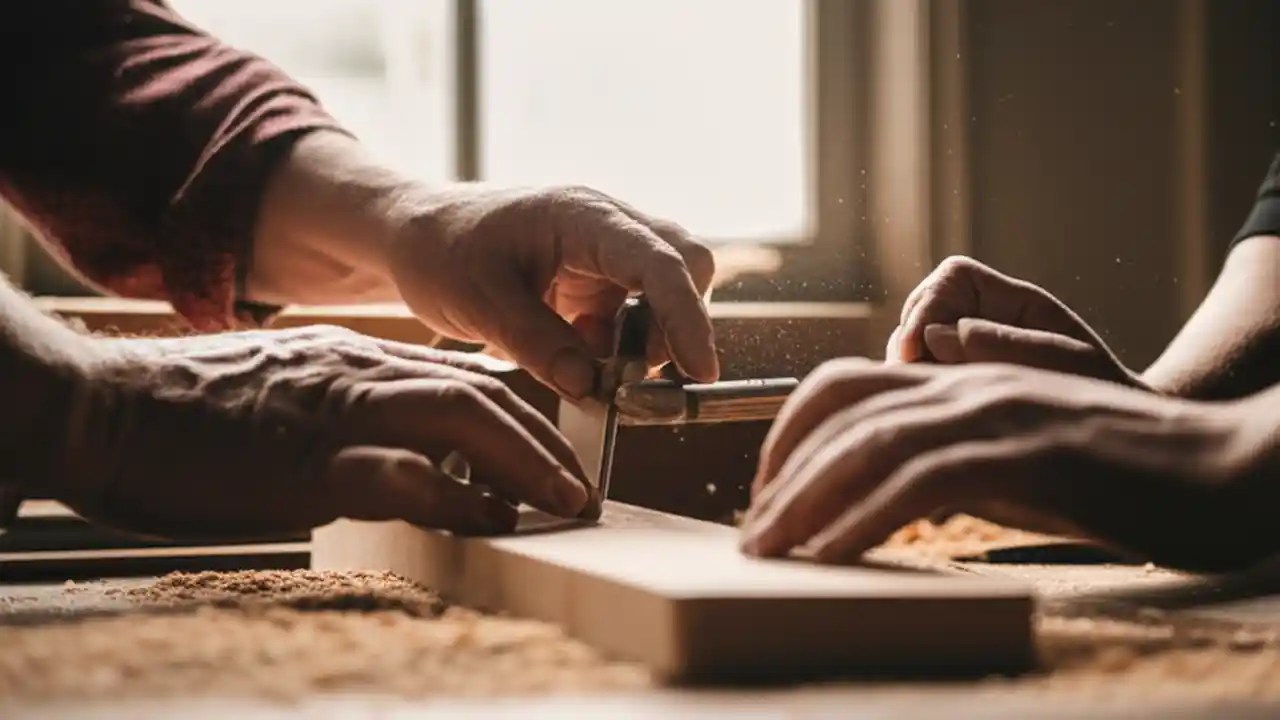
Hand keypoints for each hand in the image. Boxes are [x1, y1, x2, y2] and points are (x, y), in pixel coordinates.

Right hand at [43, 327, 594, 538]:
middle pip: (477, 396)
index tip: (550, 452)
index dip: (514, 415)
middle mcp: (357, 374)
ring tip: (563, 503)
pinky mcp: (308, 465)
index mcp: (352, 356)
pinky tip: (489, 521)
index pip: (456, 377)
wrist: (104, 407)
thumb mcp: (283, 385)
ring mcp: (336, 415)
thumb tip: (393, 441)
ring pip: (460, 421)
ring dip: (524, 463)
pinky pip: (405, 476)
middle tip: (577, 486)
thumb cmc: (188, 409)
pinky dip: (457, 497)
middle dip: (541, 441)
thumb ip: (341, 401)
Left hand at [386, 184, 718, 398]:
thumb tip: (593, 388)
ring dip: (649, 345)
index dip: (687, 317)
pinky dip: (623, 350)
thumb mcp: (480, 303)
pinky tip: (583, 363)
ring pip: (666, 296)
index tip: (700, 371)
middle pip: (684, 267)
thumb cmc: (441, 252)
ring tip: (601, 379)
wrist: (416, 236)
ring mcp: (608, 254)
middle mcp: (608, 226)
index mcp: (582, 215)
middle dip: (678, 329)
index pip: (659, 262)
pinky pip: (636, 317)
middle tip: (641, 382)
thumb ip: (538, 345)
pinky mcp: (600, 281)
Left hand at [744, 359, 1269, 570]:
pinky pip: (918, 485)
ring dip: (804, 500)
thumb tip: (886, 499)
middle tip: (750, 534)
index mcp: (960, 379)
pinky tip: (828, 557)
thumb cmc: (1118, 470)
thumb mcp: (1016, 457)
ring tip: (766, 552)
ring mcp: (995, 414)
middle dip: (781, 474)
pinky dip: (861, 520)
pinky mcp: (1026, 455)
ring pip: (868, 446)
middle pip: (840, 413)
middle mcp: (967, 384)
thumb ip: (951, 462)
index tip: (768, 491)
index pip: (843, 384)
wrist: (1225, 465)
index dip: (789, 433)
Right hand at [887, 256, 1140, 387]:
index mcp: (1013, 302)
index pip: (952, 277)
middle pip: (921, 310)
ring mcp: (968, 350)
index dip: (927, 306)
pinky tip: (929, 411)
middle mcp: (984, 319)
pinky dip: (914, 391)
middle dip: (909, 343)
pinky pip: (918, 377)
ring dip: (909, 371)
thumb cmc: (1098, 393)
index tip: (912, 349)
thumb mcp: (1061, 364)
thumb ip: (998, 346)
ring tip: (926, 403)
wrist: (1112, 436)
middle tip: (912, 383)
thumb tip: (933, 337)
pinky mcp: (958, 382)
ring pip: (912, 347)